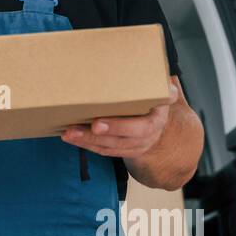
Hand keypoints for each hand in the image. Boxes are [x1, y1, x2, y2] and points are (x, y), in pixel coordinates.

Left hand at [60, 81, 178, 159]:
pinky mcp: (123, 152)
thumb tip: (168, 83)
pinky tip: (71, 137)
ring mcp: (134, 147)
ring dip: (85, 141)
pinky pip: (104, 151)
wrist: (160, 125)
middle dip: (94, 136)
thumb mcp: (164, 95)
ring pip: (107, 147)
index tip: (97, 123)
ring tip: (67, 133)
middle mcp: (145, 138)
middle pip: (118, 140)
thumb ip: (164, 91)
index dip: (117, 127)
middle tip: (73, 129)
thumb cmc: (156, 103)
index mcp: (155, 122)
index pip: (138, 128)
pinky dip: (86, 145)